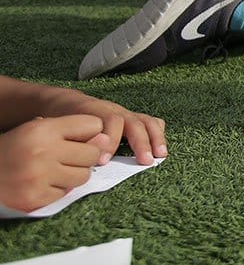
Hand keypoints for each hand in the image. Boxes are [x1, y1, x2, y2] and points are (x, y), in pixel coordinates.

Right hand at [0, 115, 105, 211]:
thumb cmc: (12, 150)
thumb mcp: (35, 129)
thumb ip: (70, 130)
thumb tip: (106, 139)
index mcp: (42, 129)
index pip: (91, 125)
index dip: (90, 133)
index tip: (81, 138)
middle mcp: (42, 151)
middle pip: (92, 153)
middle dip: (84, 157)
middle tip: (66, 158)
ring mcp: (39, 177)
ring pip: (83, 176)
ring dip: (73, 175)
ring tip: (53, 171)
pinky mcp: (36, 198)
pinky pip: (66, 193)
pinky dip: (57, 190)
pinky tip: (41, 184)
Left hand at [39, 90, 166, 164]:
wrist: (66, 103)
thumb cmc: (63, 119)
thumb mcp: (62, 126)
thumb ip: (75, 138)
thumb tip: (85, 155)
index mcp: (96, 111)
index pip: (111, 121)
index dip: (110, 141)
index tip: (103, 161)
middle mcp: (115, 110)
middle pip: (134, 122)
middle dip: (141, 142)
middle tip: (144, 161)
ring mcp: (126, 114)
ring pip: (147, 121)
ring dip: (155, 139)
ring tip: (160, 156)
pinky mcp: (133, 119)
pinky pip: (151, 122)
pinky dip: (158, 134)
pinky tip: (160, 149)